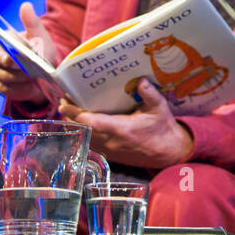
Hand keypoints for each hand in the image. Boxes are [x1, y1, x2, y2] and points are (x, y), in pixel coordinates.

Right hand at [0, 2, 56, 103]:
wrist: (47, 73)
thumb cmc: (41, 52)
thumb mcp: (40, 37)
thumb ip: (32, 23)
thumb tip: (25, 5)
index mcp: (1, 44)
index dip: (3, 56)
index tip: (13, 58)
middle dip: (12, 67)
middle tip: (26, 68)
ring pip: (5, 77)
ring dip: (20, 77)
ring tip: (34, 75)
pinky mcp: (3, 87)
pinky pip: (9, 89)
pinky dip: (21, 87)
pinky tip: (31, 85)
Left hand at [58, 79, 194, 169]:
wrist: (169, 153)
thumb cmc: (163, 129)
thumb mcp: (160, 108)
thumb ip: (150, 94)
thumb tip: (141, 80)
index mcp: (121, 129)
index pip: (90, 122)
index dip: (75, 113)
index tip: (65, 102)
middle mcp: (111, 141)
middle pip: (81, 129)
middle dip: (70, 116)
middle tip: (64, 101)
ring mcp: (109, 150)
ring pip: (84, 137)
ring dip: (76, 125)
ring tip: (70, 110)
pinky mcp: (110, 155)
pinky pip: (91, 144)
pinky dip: (84, 133)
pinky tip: (84, 124)